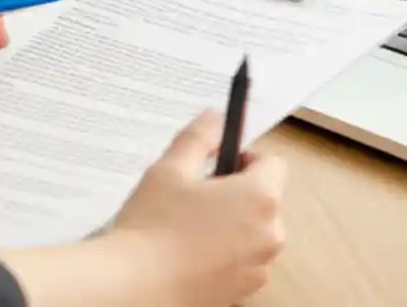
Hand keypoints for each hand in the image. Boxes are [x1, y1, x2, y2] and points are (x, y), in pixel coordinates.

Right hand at [108, 110, 287, 305]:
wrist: (134, 288)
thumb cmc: (153, 228)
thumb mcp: (171, 169)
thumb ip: (199, 137)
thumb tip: (216, 117)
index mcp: (260, 198)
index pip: (273, 164)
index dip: (246, 159)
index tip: (217, 165)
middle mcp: (269, 234)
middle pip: (265, 200)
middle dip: (237, 194)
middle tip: (196, 197)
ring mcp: (258, 268)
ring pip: (253, 233)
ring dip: (231, 226)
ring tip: (188, 229)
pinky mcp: (243, 293)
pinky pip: (241, 262)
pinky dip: (223, 255)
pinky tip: (189, 255)